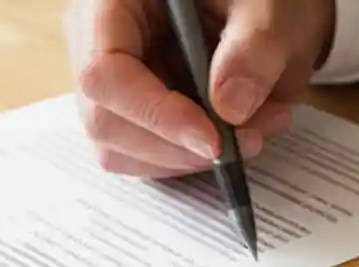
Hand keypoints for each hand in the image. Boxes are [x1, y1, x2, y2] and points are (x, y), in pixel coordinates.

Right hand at [62, 0, 334, 177]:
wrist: (261, 5)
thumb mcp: (264, 4)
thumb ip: (253, 46)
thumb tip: (230, 108)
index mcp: (109, 0)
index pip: (104, 72)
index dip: (156, 114)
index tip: (214, 141)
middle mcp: (95, 41)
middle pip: (105, 121)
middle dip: (178, 147)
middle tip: (245, 142)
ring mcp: (110, 80)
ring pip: (120, 148)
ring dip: (187, 159)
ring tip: (252, 133)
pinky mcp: (131, 107)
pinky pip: (143, 152)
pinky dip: (189, 157)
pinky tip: (235, 133)